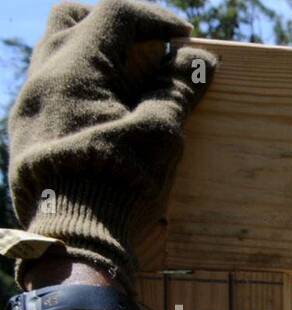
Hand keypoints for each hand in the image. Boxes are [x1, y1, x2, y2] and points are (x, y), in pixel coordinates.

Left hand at [7, 0, 217, 294]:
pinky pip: (51, 90)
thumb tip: (199, 58)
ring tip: (129, 84)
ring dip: (95, 57)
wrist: (71, 238)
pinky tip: (106, 115)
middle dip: (113, 25)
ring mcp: (28, 104)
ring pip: (56, 53)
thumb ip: (177, 90)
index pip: (115, 14)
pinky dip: (82, 87)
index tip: (185, 37)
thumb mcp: (159, 135)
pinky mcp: (26, 132)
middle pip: (71, 18)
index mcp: (75, 68)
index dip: (156, 19)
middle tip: (147, 50)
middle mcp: (43, 76)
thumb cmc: (120, 182)